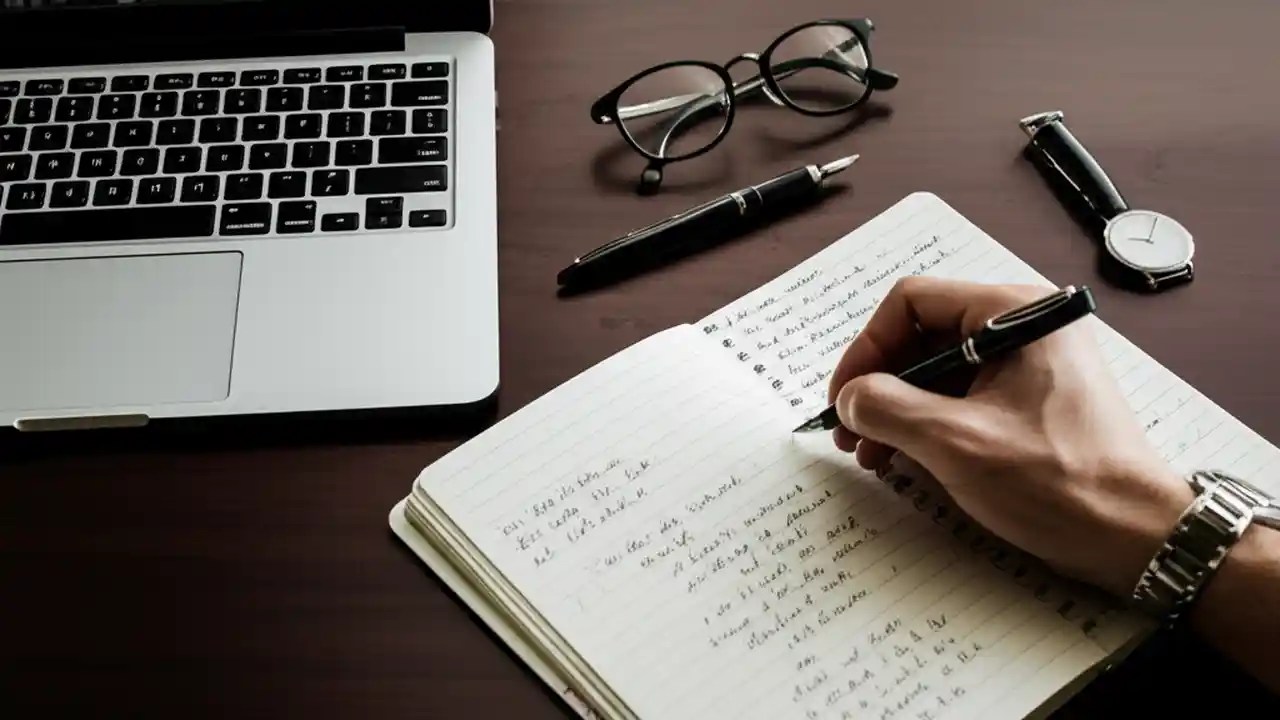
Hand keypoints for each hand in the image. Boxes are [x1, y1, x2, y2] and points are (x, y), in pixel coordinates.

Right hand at [826, 277, 1193, 597]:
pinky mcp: (1033, 399)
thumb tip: (849, 399)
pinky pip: (964, 395)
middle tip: (850, 431)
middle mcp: (1026, 325)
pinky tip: (907, 458)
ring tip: (873, 454)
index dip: (867, 348)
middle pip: (924, 335)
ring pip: (940, 369)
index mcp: (1015, 312)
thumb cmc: (1059, 482)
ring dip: (898, 409)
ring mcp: (1031, 362)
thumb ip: (887, 408)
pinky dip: (928, 423)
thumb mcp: (954, 442)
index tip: (844, 396)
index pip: (913, 302)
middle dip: (879, 385)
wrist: (1133, 535)